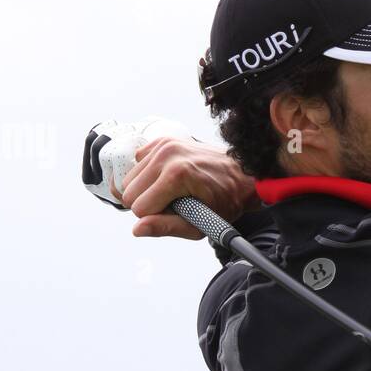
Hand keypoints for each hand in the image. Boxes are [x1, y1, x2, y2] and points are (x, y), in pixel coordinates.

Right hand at [121, 134, 260, 239]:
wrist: (241, 175)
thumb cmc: (224, 201)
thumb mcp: (199, 224)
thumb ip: (166, 227)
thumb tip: (137, 229)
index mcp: (176, 176)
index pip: (138, 208)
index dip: (154, 217)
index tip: (174, 213)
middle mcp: (167, 155)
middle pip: (129, 192)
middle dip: (147, 203)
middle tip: (173, 203)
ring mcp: (164, 145)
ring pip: (129, 179)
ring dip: (146, 190)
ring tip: (173, 191)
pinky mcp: (162, 141)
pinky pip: (137, 163)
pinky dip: (148, 175)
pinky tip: (167, 179)